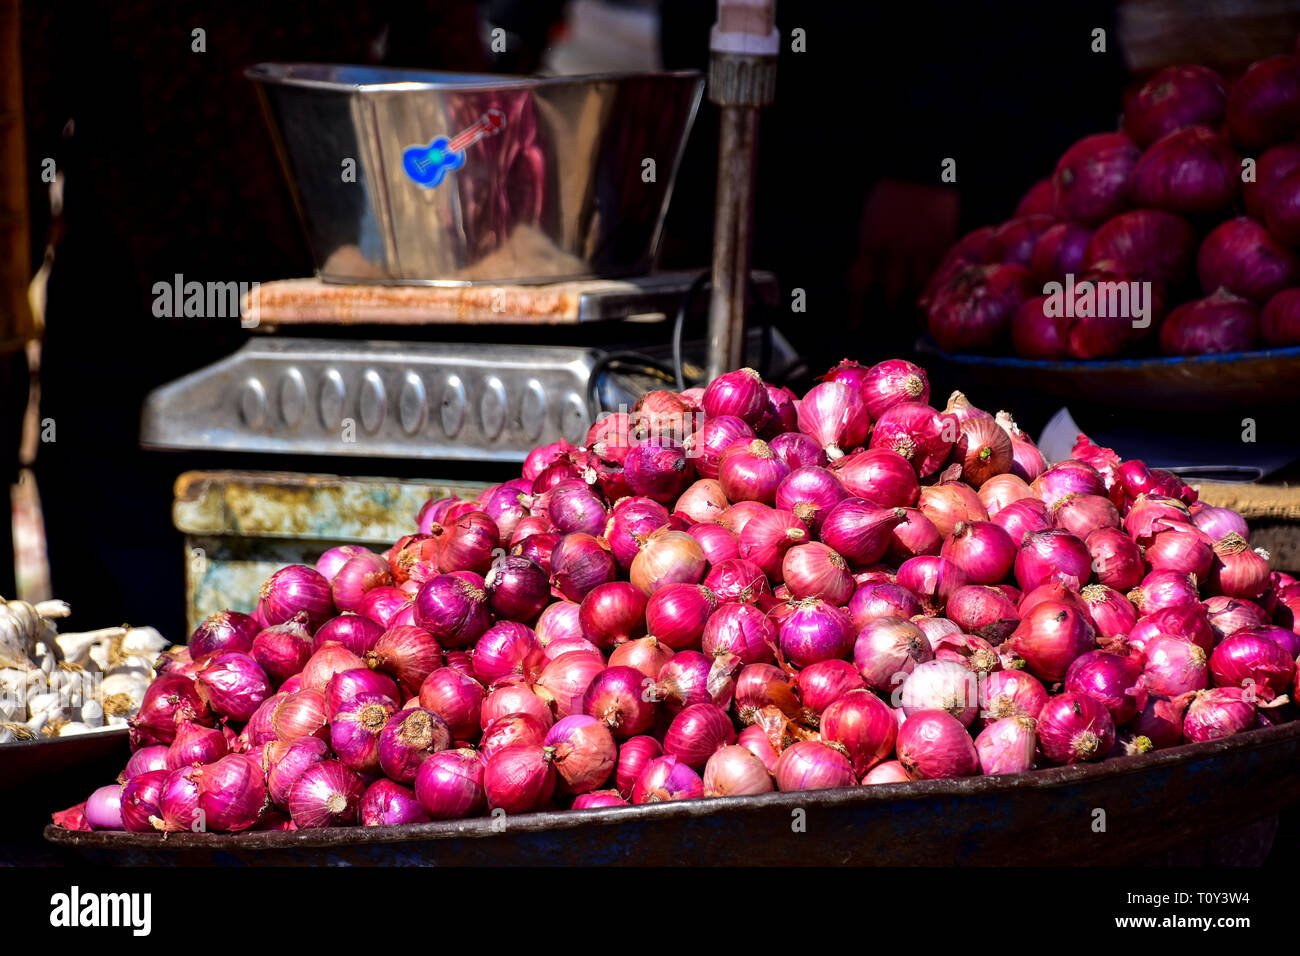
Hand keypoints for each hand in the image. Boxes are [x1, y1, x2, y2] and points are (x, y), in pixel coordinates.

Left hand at [849, 179, 960, 315]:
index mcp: (871, 243)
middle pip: (890, 292)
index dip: (856, 309)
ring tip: (912, 323)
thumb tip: (870, 277)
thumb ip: (870, 249)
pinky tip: (934, 300)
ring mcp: (921, 248)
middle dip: (887, 313)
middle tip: (887, 331)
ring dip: (913, 306)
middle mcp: (895, 250)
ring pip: (917, 287)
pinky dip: (935, 288)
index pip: (860, 283)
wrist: (919, 167)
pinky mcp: (942, 243)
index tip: (854, 327)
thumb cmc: (889, 194)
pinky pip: (939, 273)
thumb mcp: (870, 222)